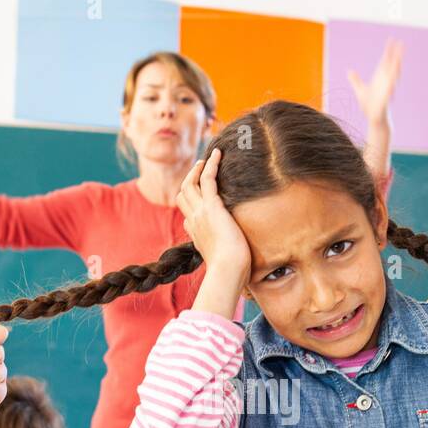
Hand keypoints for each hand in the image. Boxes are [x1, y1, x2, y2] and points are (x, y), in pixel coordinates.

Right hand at [178, 148, 252, 316]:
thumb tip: (244, 273)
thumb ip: (228, 261)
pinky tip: (217, 153)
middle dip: (190, 180)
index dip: (192, 204)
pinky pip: (207, 179)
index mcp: (196, 236)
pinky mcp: (212, 207)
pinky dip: (211, 164)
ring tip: (207, 158)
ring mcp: (200, 214)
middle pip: (183, 195)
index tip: (201, 196)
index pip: (188, 215)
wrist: (228, 272)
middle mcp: (194, 222)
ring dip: (198, 169)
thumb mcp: (226, 265)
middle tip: (200, 168)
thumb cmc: (231, 274)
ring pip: (190, 184)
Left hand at [347, 38, 403, 125]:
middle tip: (401, 42)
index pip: (385, 61)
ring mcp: (388, 88)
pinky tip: (395, 72)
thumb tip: (349, 72)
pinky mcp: (387, 96)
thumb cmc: (369, 106)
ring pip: (394, 74)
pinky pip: (391, 86)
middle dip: (396, 54)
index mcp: (380, 78)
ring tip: (401, 54)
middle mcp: (385, 81)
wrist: (373, 119)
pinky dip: (393, 80)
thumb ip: (355, 80)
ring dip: (398, 64)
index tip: (391, 40)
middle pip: (392, 64)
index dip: (388, 51)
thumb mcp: (359, 90)